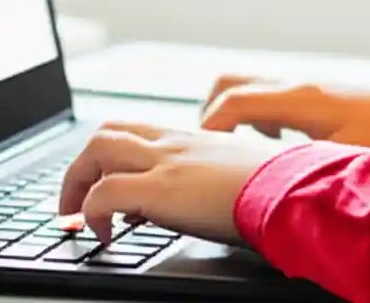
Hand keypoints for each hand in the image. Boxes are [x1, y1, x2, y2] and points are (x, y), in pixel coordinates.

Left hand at [57, 121, 296, 244]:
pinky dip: (92, 215)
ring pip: (96, 149)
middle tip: (76, 202)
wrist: (293, 190)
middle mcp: (174, 143)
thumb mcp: (241, 174)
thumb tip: (202, 201)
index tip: (106, 188)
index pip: (137, 132)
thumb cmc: (279, 186)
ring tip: (79, 218)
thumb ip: (213, 179)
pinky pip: (103, 194)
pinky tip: (105, 237)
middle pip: (106, 132)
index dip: (112, 159)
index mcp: (192, 139)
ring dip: (77, 184)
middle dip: (81, 167)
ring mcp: (165, 161)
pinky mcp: (160, 188)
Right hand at [201, 75, 369, 165]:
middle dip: (209, 115)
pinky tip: (277, 145)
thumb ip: (310, 178)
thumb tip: (280, 207)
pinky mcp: (318, 94)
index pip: (232, 103)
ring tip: (241, 152)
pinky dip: (257, 116)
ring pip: (249, 87)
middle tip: (209, 150)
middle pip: (229, 83)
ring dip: (234, 115)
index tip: (199, 157)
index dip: (207, 129)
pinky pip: (270, 96)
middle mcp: (297, 86)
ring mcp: (307, 86)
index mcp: (299, 100)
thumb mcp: (350, 161)